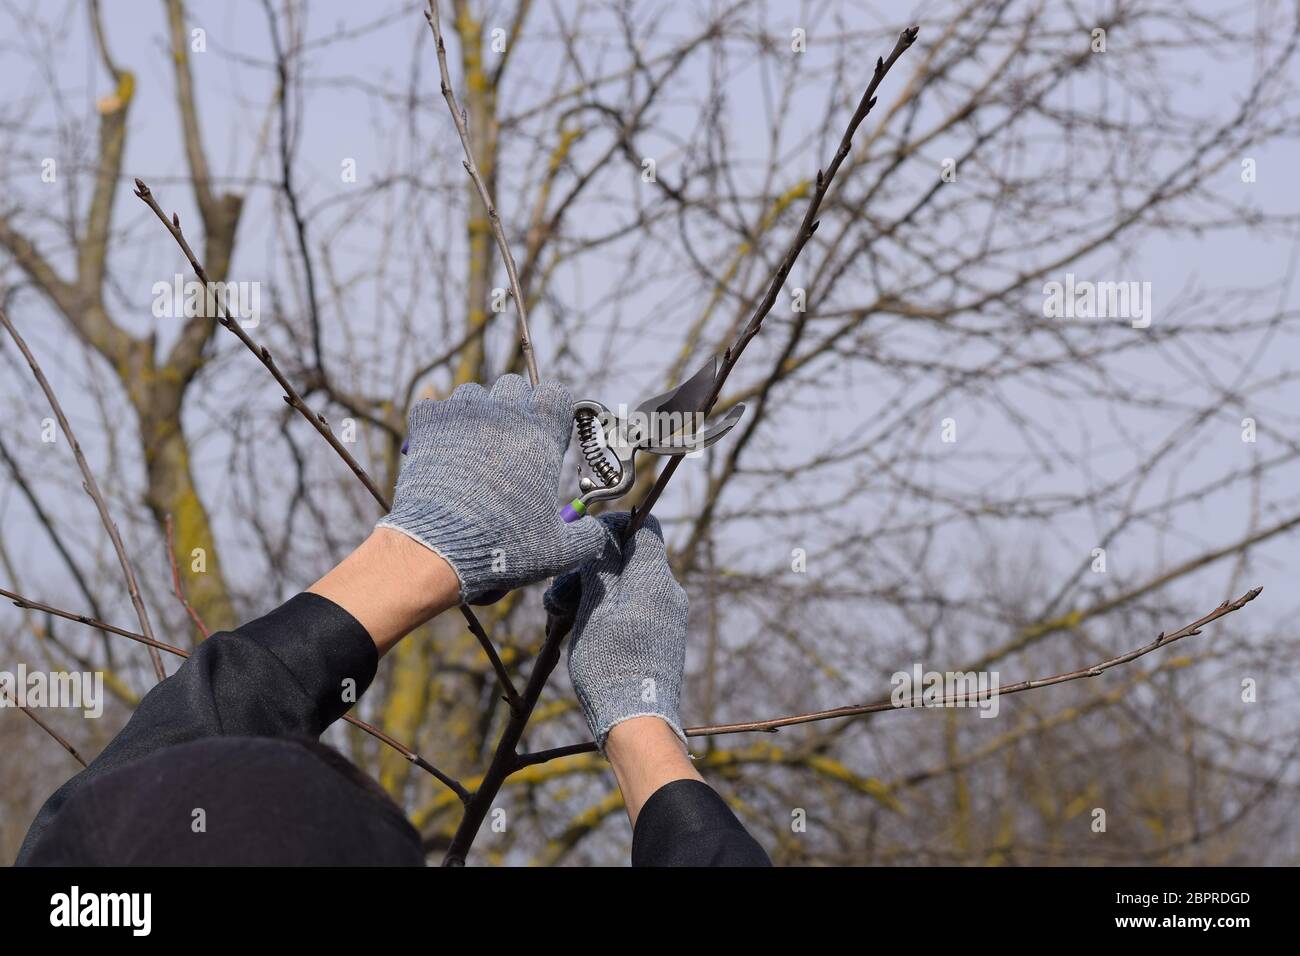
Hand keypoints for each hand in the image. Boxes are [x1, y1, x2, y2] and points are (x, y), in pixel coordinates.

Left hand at [378, 375, 607, 602]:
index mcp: (542, 434)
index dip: (553, 411)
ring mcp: (465, 414)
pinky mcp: (429, 424)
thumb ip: (586, 537)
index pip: (556, 393)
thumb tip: (596, 534)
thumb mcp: (558, 550)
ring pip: (474, 394)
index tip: (548, 433)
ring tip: (473, 447)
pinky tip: (440, 448)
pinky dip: (438, 423)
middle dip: (515, 407)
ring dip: (477, 413)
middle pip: (514, 385)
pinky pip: (433, 406)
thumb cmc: (503, 545)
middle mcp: (505, 414)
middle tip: (510, 443)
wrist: (440, 546)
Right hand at [544, 513, 687, 747]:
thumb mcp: (596, 606)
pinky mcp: (659, 638)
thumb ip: (601, 563)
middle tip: (558, 594)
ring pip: (625, 586)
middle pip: (628, 559)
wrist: (637, 722)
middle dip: (591, 569)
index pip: (645, 528)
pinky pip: (631, 610)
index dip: (614, 527)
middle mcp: (668, 593)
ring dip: (591, 593)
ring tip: (560, 617)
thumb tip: (604, 531)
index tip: (583, 544)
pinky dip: (604, 612)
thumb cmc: (613, 663)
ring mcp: (666, 617)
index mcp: (656, 578)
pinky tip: (577, 630)